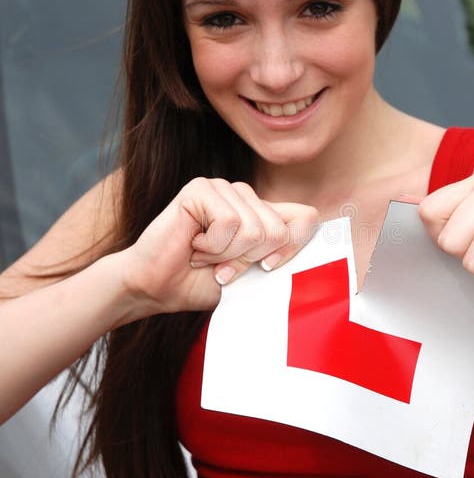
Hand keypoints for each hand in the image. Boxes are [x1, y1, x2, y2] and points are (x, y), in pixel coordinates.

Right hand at [120, 178, 318, 316]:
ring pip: (255, 228)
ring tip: (205, 255)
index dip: (294, 247)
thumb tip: (315, 262)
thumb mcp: (251, 277)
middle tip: (222, 266)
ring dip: (227, 255)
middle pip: (279, 229)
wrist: (155, 288)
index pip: (306, 218)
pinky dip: (211, 246)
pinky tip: (193, 245)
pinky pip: (229, 222)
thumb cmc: (200, 284)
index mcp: (262, 214)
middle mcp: (246, 196)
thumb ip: (278, 260)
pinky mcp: (201, 188)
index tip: (267, 268)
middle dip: (249, 259)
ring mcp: (224, 188)